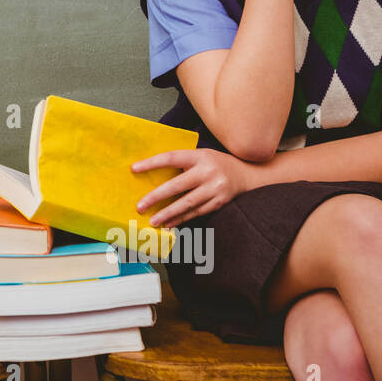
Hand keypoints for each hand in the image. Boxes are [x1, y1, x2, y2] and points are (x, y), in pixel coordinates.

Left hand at [131, 148, 255, 227]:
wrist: (247, 173)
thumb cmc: (215, 163)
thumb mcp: (199, 156)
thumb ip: (181, 163)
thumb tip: (151, 174)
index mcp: (198, 156)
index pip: (171, 158)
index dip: (152, 163)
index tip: (134, 169)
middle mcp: (207, 172)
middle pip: (178, 185)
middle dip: (157, 197)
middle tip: (140, 206)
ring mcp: (215, 188)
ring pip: (187, 203)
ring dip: (168, 214)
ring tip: (153, 221)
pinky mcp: (220, 202)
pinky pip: (197, 212)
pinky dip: (181, 219)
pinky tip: (169, 223)